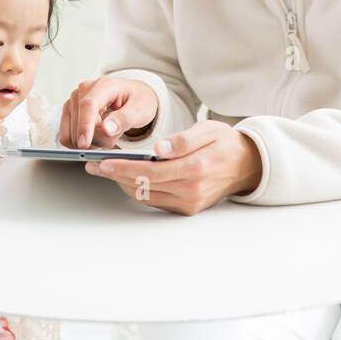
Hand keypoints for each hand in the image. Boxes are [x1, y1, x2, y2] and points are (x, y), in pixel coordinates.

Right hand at [57, 77, 159, 148]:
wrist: (134, 97)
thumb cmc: (137, 100)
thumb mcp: (140, 110)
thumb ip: (124, 119)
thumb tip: (107, 129)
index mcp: (104, 85)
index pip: (88, 105)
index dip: (84, 126)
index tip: (84, 144)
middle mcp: (84, 90)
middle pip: (79, 123)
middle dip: (96, 139)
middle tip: (114, 137)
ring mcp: (74, 100)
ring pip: (71, 133)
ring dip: (89, 142)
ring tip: (107, 134)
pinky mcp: (69, 111)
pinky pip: (67, 136)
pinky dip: (80, 142)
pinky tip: (95, 137)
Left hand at [83, 120, 262, 214]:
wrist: (247, 164)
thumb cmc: (225, 143)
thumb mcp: (208, 130)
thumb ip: (183, 140)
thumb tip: (158, 149)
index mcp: (196, 169)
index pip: (150, 171)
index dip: (123, 167)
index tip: (102, 162)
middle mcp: (191, 190)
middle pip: (143, 186)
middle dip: (115, 176)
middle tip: (93, 165)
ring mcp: (189, 203)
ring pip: (146, 195)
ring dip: (123, 183)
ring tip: (104, 170)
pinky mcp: (187, 208)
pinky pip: (155, 200)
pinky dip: (138, 189)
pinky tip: (125, 177)